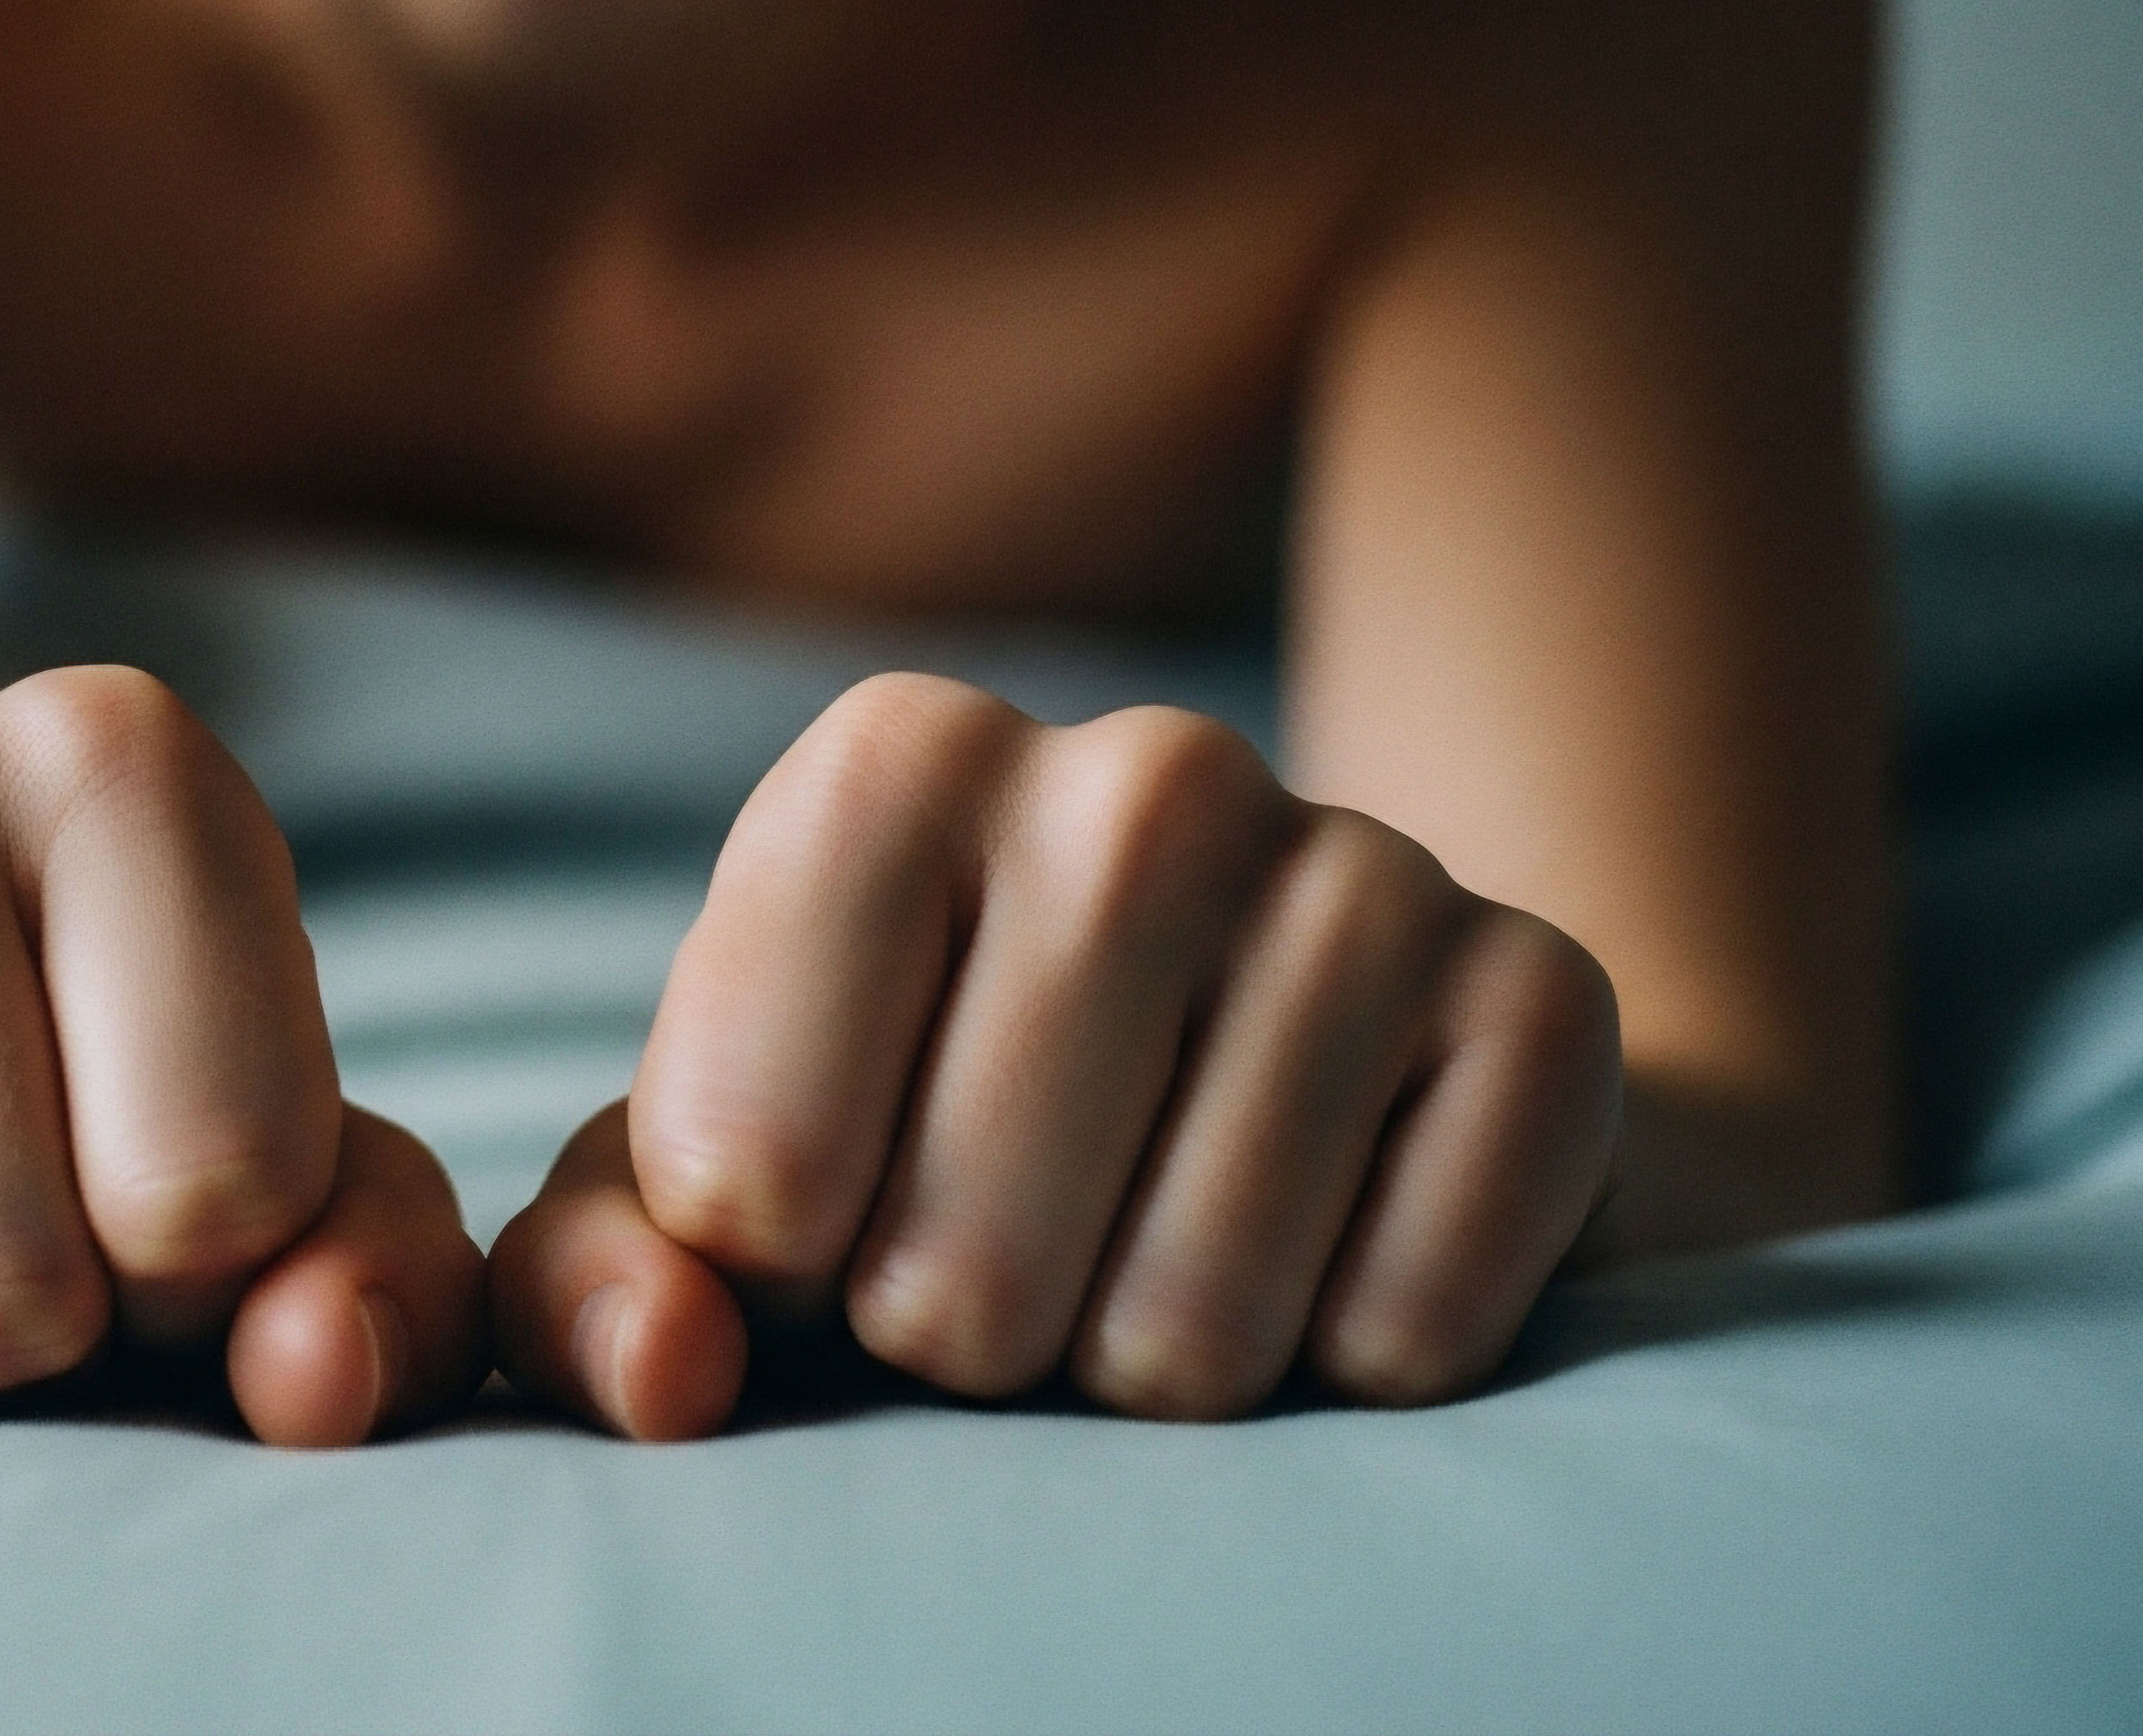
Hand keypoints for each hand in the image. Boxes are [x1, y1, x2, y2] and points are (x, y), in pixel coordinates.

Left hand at [492, 677, 1618, 1437]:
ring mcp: (1366, 871)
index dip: (772, 1270)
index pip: (746, 1161)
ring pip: (1190, 1321)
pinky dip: (1341, 1366)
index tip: (815, 1229)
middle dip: (963, 1345)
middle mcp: (1141, 774)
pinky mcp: (1547, 1002)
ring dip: (1146, 1372)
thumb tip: (670, 1375)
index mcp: (898, 766)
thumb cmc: (928, 1133)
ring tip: (1148, 1270)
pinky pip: (1404, 1325)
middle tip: (1002, 1275)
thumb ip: (594, 1279)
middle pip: (963, 1266)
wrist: (1290, 1084)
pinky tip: (1324, 1261)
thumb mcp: (709, 1190)